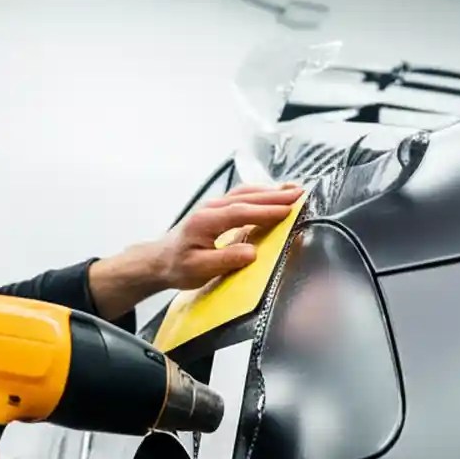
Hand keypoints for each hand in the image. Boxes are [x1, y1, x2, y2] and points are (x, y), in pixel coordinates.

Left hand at [156, 183, 304, 289]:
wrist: (159, 260)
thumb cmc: (178, 266)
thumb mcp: (200, 269)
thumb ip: (226, 260)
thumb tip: (252, 253)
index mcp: (206, 221)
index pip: (241, 212)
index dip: (266, 210)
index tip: (289, 209)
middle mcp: (211, 208)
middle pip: (247, 196)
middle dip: (275, 194)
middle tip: (300, 193)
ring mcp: (213, 206)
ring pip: (245, 193)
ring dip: (270, 190)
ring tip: (293, 189)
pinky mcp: (217, 210)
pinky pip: (241, 197)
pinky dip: (260, 194)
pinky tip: (273, 194)